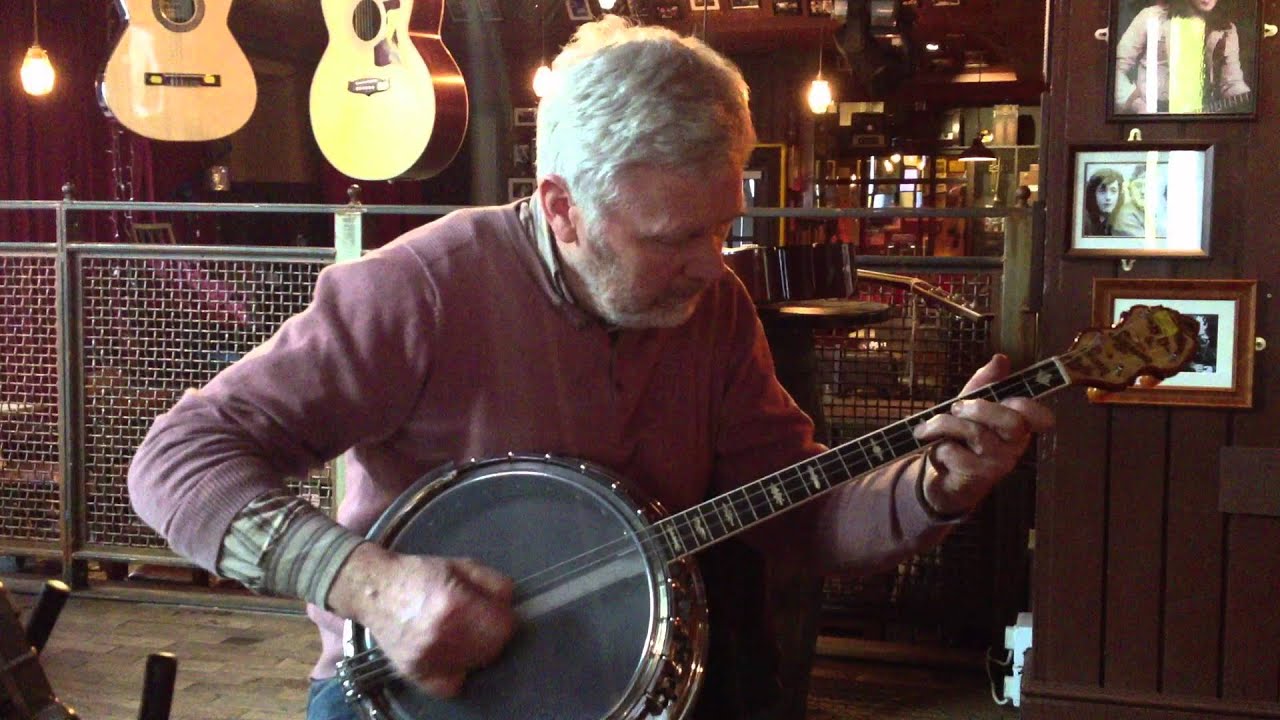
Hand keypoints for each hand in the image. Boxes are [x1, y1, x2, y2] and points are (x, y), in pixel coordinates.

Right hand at [327, 543, 515, 696]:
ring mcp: (426, 658)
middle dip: (491, 635)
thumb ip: (493, 583)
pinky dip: (456, 672)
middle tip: (478, 622)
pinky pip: (451, 686)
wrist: (374, 589)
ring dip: (475, 652)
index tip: (498, 614)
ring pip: (474, 666)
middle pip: (491, 650)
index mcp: (454, 603)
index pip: (503, 628)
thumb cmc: (418, 575)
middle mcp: (440, 634)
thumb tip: (512, 604)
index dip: (504, 619)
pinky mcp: (414, 673)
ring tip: (461, 633)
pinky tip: (450, 653)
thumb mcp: (461, 566)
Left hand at [911, 354, 1054, 515]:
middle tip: (956, 407)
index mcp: (1019, 427)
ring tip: (930, 427)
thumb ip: (985, 383)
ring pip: (975, 434)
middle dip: (978, 408)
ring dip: (945, 424)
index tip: (1008, 398)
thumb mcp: (972, 406)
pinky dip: (938, 447)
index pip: (1041, 417)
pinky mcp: (976, 478)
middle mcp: (1014, 447)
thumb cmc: (963, 438)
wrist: (945, 478)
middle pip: (1011, 421)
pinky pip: (954, 453)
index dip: (1029, 405)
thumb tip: (1000, 359)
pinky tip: (938, 452)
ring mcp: (997, 464)